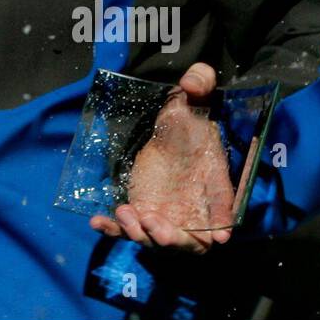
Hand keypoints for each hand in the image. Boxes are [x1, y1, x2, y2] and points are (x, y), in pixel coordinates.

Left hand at [88, 63, 235, 253]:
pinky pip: (129, 229)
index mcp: (214, 182)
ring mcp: (167, 214)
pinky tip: (96, 221)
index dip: (222, 221)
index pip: (223, 207)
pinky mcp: (142, 211)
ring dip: (139, 234)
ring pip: (156, 239)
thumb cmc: (187, 119)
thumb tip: (194, 80)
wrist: (169, 132)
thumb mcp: (193, 97)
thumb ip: (200, 85)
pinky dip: (113, 230)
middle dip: (173, 239)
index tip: (218, 236)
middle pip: (190, 239)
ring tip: (124, 213)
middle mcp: (193, 208)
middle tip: (153, 222)